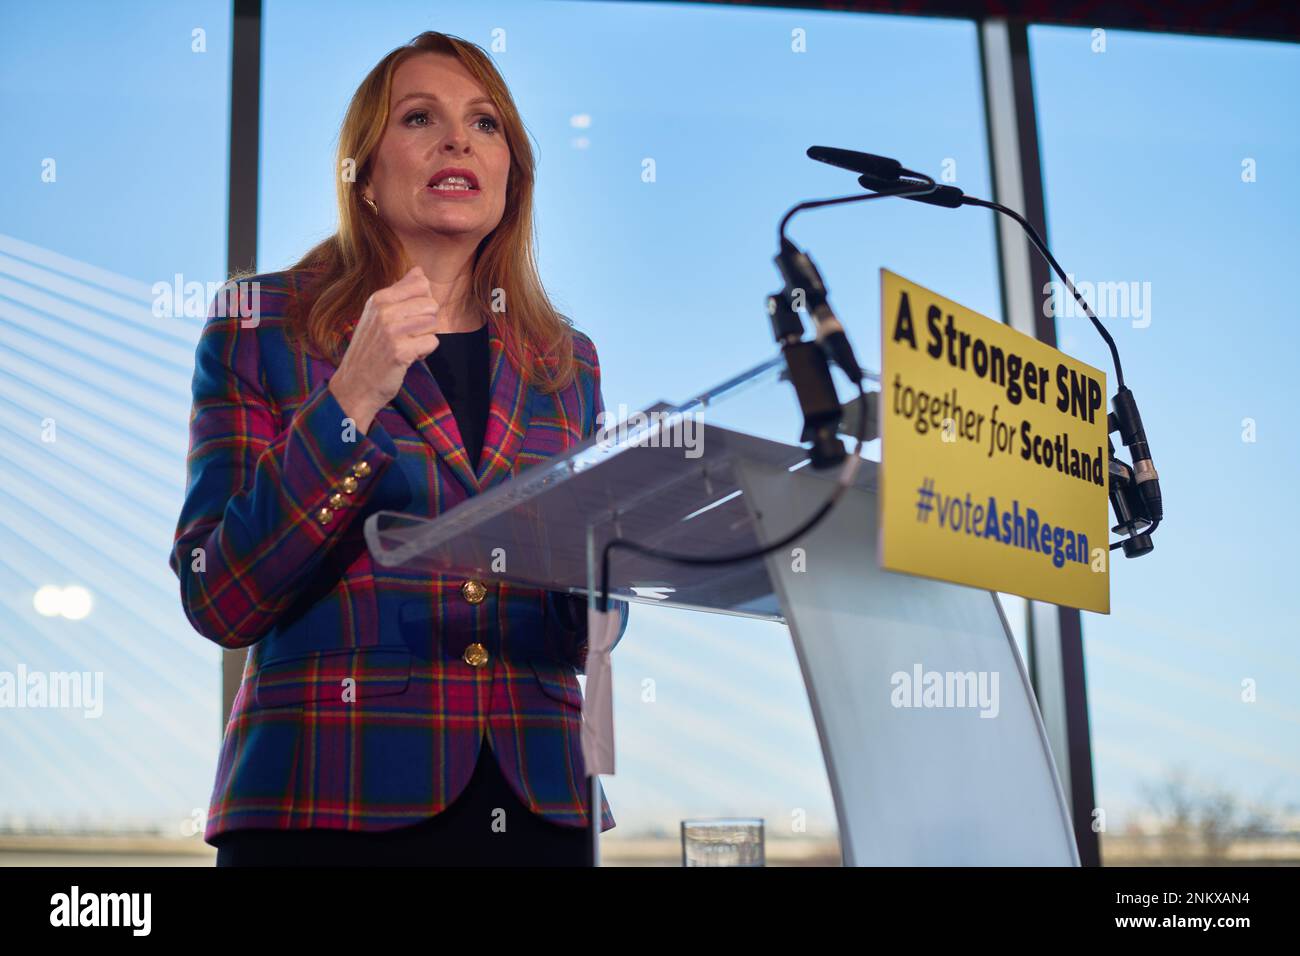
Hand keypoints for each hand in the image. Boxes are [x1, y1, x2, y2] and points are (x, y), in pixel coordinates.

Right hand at [329, 266, 440, 432]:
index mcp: (379, 298)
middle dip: (427, 322)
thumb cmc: (370, 349)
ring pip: (433, 323)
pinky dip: (424, 353)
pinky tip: (408, 358)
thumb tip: (419, 271)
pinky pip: (432, 342)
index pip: (420, 283)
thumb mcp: (377, 314)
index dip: (423, 301)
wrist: (354, 384)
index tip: (410, 316)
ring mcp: (391, 331)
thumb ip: (400, 292)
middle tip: (409, 336)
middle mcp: (384, 311)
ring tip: (407, 346)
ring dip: (425, 338)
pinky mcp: (400, 351)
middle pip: (431, 304)